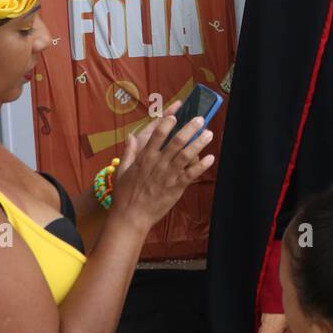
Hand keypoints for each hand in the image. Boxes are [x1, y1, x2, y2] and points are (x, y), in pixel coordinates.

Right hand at [111, 105, 214, 233]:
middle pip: (177, 141)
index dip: (168, 123)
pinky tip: (210, 158)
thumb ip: (128, 152)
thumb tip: (131, 136)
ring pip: (186, 155)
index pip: (157, 135)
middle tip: (200, 119)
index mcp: (145, 157)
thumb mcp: (121, 171)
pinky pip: (191, 174)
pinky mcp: (176, 187)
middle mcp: (158, 163)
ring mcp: (168, 175)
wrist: (131, 216)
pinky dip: (201, 166)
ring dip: (199, 143)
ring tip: (209, 134)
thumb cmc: (124, 195)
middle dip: (190, 129)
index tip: (176, 115)